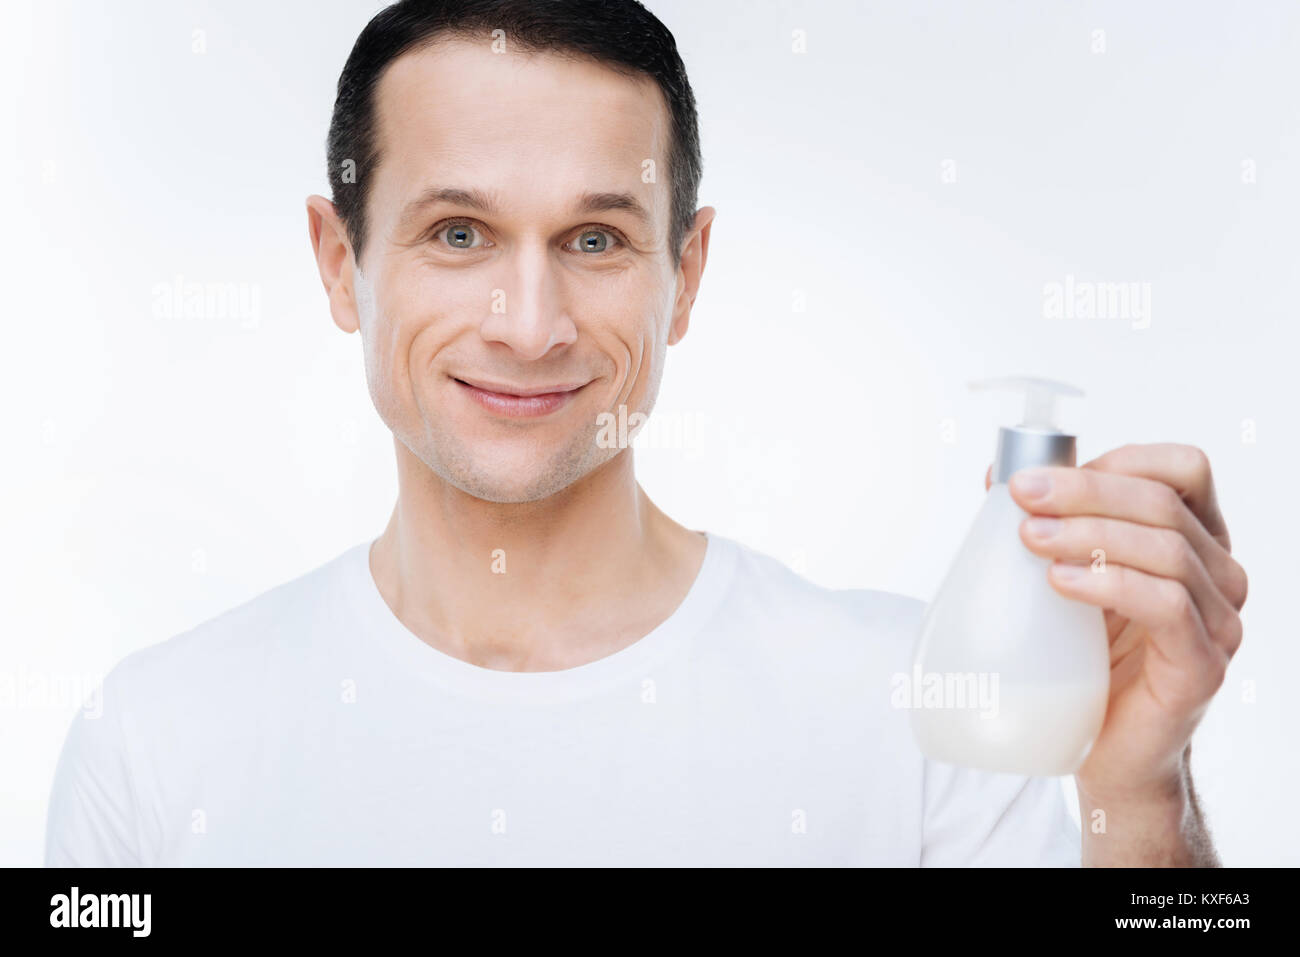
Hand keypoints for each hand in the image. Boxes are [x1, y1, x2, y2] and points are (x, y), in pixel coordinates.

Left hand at [984, 443, 1247, 805]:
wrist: (1105, 751)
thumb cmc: (1085, 658)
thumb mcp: (1065, 577)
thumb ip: (1048, 526)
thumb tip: (997, 477)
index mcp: (1194, 539)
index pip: (1180, 470)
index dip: (1114, 461)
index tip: (1039, 477)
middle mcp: (1218, 574)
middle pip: (1163, 502)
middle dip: (1085, 491)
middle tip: (1020, 497)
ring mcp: (1219, 621)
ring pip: (1167, 549)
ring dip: (1091, 534)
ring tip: (1029, 539)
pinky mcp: (1203, 666)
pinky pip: (1168, 606)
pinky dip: (1111, 583)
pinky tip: (1061, 582)